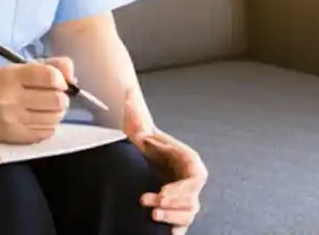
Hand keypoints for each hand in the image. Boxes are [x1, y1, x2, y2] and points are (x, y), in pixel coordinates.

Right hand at [0, 57, 75, 143]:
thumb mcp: (16, 70)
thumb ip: (47, 67)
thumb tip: (72, 74)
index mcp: (10, 76)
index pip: (50, 77)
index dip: (60, 79)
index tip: (56, 81)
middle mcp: (10, 98)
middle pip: (57, 100)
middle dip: (61, 97)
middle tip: (52, 96)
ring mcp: (12, 120)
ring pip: (55, 118)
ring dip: (56, 112)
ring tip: (45, 108)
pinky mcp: (15, 137)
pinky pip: (47, 132)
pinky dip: (47, 125)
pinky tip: (37, 119)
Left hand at [124, 93, 207, 233]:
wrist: (137, 149)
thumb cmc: (141, 139)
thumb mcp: (139, 129)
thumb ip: (136, 118)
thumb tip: (126, 97)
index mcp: (189, 161)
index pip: (193, 178)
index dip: (180, 189)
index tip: (161, 193)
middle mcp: (191, 180)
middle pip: (191, 198)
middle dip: (173, 205)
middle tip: (153, 207)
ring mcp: (185, 194)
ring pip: (187, 211)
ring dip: (172, 216)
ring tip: (153, 215)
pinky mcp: (175, 205)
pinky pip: (181, 220)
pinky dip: (177, 228)